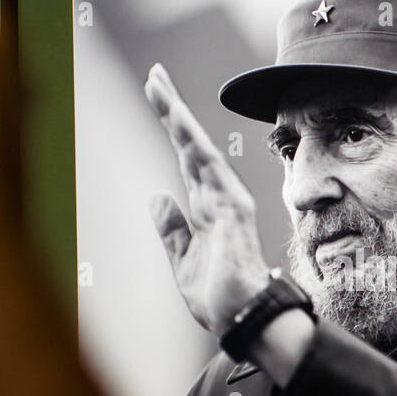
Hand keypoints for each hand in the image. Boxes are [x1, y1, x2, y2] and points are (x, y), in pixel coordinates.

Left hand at [144, 63, 271, 337]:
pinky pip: (209, 170)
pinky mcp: (231, 210)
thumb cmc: (219, 297)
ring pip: (198, 150)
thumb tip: (157, 195)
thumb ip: (172, 229)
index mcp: (206, 210)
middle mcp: (218, 199)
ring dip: (178, 118)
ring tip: (158, 88)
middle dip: (173, 111)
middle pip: (191, 147)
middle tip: (155, 76)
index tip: (158, 99)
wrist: (242, 319)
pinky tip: (178, 122)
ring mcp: (226, 202)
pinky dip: (193, 144)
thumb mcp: (182, 261)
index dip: (173, 131)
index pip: (186, 162)